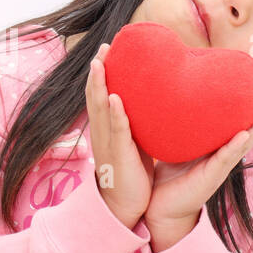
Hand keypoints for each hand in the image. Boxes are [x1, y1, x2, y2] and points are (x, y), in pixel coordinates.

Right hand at [86, 42, 154, 229]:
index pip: (104, 95)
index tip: (110, 50)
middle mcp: (105, 132)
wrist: (126, 206)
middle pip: (97, 95)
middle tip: (104, 46)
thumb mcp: (136, 144)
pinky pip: (117, 131)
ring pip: (101, 108)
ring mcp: (110, 143)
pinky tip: (114, 97)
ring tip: (100, 62)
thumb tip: (155, 106)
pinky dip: (114, 113)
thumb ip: (141, 124)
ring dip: (100, 84)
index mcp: (111, 128)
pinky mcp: (119, 156)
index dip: (104, 74)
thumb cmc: (133, 175)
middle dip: (99, 70)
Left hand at [142, 92, 252, 232]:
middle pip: (247, 133)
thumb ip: (179, 133)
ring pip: (243, 144)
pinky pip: (225, 159)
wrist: (160, 209)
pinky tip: (244, 134)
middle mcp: (221, 159)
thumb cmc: (167, 181)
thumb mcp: (175, 150)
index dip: (247, 112)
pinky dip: (236, 145)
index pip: (236, 127)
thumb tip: (170, 106)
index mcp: (215, 151)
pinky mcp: (210, 178)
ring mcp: (219, 169)